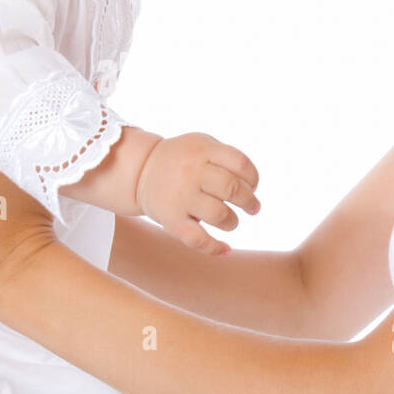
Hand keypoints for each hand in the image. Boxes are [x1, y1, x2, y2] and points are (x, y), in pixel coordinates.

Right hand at [135, 132, 260, 255]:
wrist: (140, 171)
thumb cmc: (182, 159)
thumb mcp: (201, 144)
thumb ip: (227, 157)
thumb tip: (253, 187)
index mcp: (201, 151)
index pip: (240, 164)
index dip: (253, 178)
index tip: (252, 186)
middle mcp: (190, 172)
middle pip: (231, 188)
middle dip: (249, 201)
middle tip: (252, 207)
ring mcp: (180, 197)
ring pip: (219, 215)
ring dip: (233, 222)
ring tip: (231, 221)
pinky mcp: (171, 220)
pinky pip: (197, 239)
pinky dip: (215, 248)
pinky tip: (226, 249)